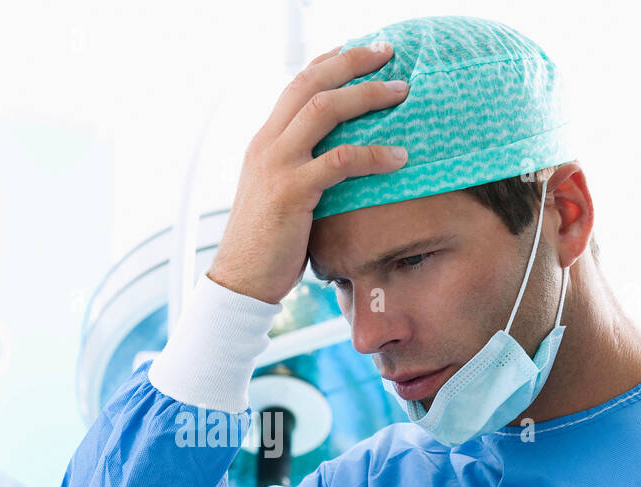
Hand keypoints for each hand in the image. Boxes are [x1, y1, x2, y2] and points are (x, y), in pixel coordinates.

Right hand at [207, 42, 409, 304]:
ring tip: (401, 92)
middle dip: (351, 62)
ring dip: (366, 96)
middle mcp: (266, 146)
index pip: (296, 86)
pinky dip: (374, 155)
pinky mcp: (291, 192)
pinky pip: (340, 161)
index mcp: (263, 143)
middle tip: (387, 52)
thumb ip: (299, 171)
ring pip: (324, 110)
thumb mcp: (277, 196)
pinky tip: (399, 158)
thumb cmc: (266, 246)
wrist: (240, 282)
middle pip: (311, 85)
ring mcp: (276, 166)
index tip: (359, 50)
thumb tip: (338, 164)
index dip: (329, 62)